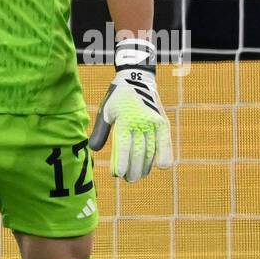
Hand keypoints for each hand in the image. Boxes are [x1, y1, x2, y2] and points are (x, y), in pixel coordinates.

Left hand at [87, 39, 172, 183]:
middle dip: (133, 169)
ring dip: (145, 166)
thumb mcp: (106, 110)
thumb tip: (93, 150)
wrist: (137, 79)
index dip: (122, 161)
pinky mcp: (162, 122)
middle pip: (138, 151)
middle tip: (128, 179)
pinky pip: (165, 141)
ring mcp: (153, 122)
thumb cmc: (117, 98)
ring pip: (151, 149)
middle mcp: (140, 121)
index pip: (124, 145)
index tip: (118, 174)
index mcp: (124, 119)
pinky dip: (165, 154)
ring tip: (139, 175)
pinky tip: (162, 166)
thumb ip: (100, 131)